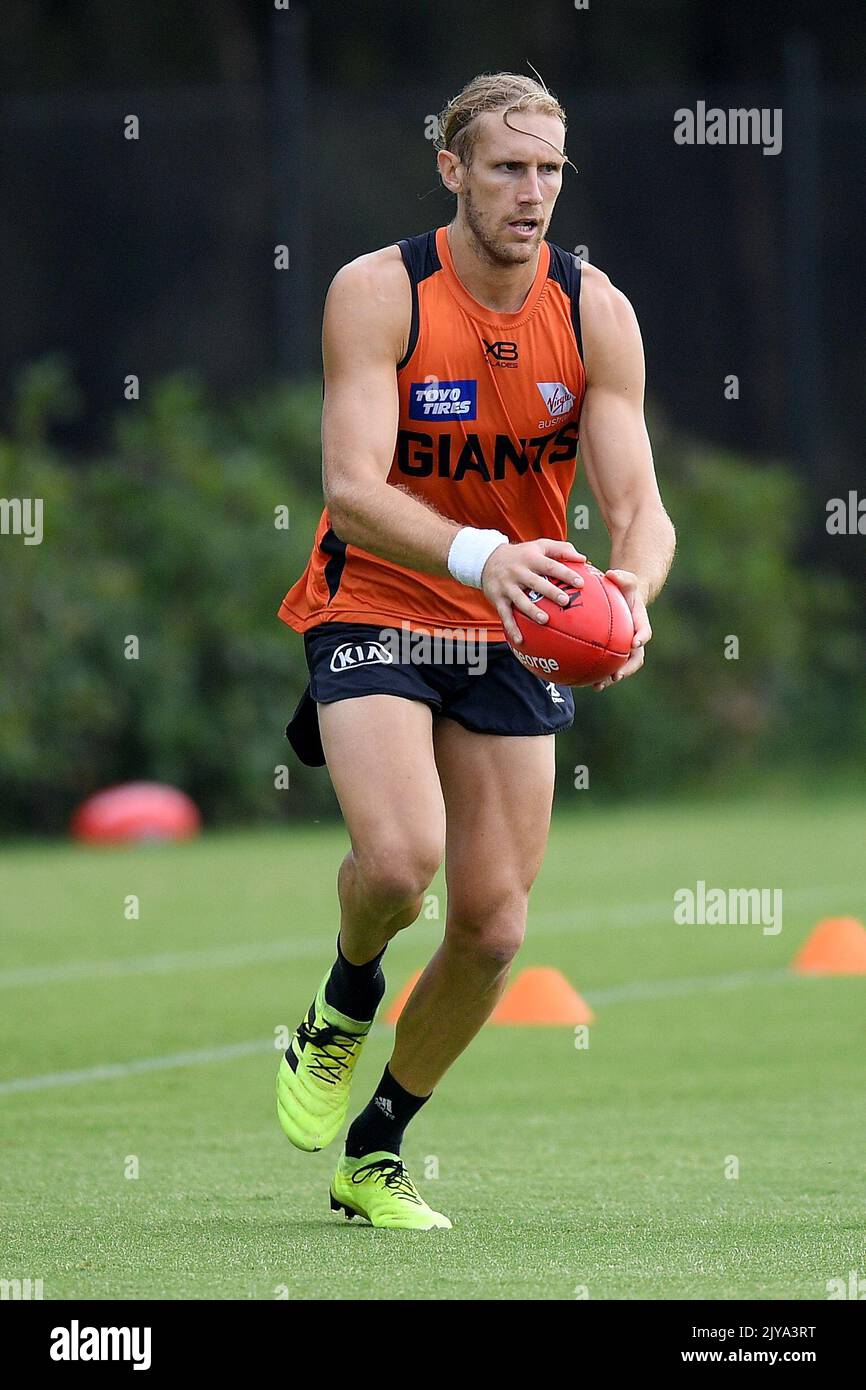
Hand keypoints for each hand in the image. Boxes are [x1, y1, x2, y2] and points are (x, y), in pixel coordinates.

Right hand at [481, 539, 585, 645]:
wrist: (487, 559)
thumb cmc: (522, 554)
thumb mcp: (539, 546)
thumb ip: (561, 550)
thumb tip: (583, 558)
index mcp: (531, 559)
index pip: (551, 566)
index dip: (565, 574)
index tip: (580, 583)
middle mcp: (518, 571)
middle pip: (536, 582)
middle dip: (550, 592)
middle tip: (565, 601)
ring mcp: (507, 586)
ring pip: (520, 600)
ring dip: (532, 611)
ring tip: (545, 621)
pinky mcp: (498, 599)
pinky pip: (505, 615)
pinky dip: (511, 628)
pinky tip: (520, 640)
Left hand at [593, 568, 651, 690]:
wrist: (622, 598)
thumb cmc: (623, 588)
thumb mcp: (625, 579)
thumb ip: (622, 577)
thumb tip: (612, 574)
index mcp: (639, 624)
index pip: (644, 632)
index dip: (641, 638)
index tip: (635, 643)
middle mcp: (634, 640)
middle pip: (635, 659)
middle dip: (626, 669)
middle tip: (616, 676)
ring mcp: (623, 649)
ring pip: (620, 668)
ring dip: (610, 678)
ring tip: (598, 686)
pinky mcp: (611, 652)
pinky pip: (604, 665)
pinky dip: (595, 674)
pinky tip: (580, 680)